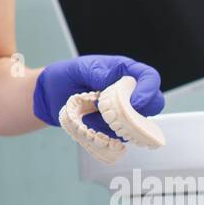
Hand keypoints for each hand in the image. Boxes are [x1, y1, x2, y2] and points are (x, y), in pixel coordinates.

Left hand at [33, 54, 163, 138]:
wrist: (50, 96)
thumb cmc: (66, 76)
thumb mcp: (78, 68)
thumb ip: (96, 71)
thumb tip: (109, 80)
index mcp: (124, 71)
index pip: (149, 77)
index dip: (148, 90)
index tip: (134, 102)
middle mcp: (129, 91)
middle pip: (153, 103)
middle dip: (139, 112)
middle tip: (115, 115)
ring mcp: (123, 111)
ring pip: (138, 124)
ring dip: (118, 125)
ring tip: (92, 117)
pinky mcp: (114, 127)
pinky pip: (121, 136)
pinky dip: (107, 134)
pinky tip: (89, 125)